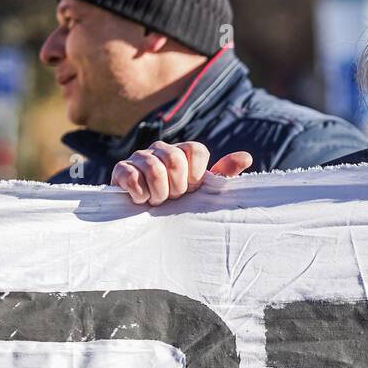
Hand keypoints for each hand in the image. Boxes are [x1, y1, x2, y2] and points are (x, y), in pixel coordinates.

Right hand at [111, 140, 251, 205]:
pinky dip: (140, 194)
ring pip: (154, 168)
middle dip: (177, 188)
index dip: (196, 175)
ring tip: (158, 202)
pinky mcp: (121, 169)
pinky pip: (131, 176)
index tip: (192, 189)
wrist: (145, 218)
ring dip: (158, 194)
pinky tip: (141, 200)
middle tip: (173, 198)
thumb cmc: (180, 203)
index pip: (197, 150)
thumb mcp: (204, 191)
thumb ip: (223, 174)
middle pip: (175, 159)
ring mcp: (140, 156)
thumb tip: (246, 157)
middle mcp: (162, 149)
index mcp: (184, 151)